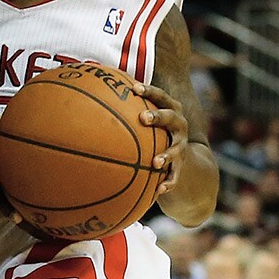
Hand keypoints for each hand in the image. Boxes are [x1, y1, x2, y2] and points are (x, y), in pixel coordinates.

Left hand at [133, 80, 185, 197]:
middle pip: (170, 118)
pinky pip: (175, 175)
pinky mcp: (181, 165)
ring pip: (175, 150)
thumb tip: (94, 92)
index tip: (134, 88)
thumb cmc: (155, 128)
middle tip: (143, 117)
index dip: (149, 91)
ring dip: (166, 155)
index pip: (160, 96)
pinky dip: (168, 182)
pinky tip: (158, 191)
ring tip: (155, 162)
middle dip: (157, 117)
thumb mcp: (148, 115)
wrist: (183, 153)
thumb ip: (128, 106)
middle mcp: (179, 125)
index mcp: (170, 109)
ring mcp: (181, 145)